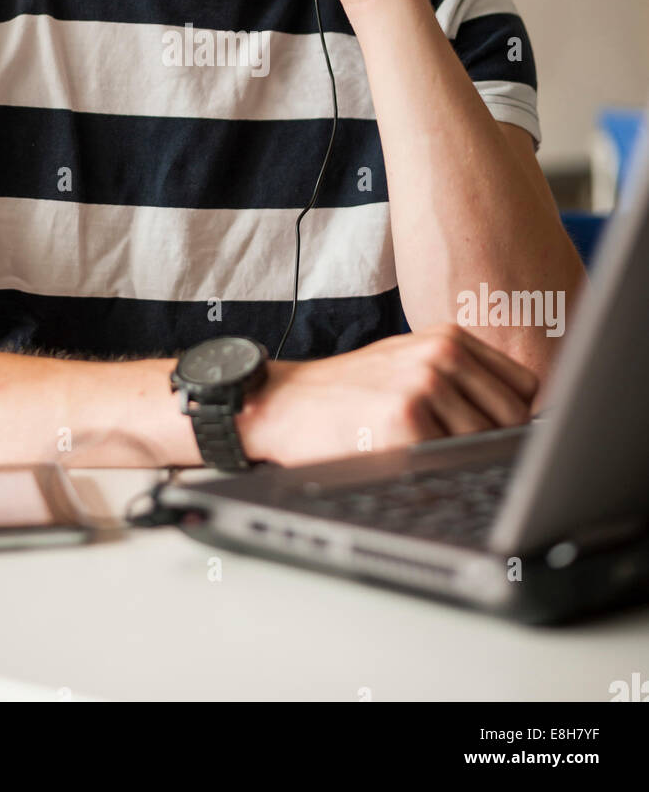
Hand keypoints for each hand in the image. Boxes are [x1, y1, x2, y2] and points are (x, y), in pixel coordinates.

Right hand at [238, 323, 538, 467]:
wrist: (286, 403)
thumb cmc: (348, 391)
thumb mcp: (408, 361)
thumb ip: (461, 377)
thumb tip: (519, 419)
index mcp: (447, 338)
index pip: (522, 385)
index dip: (514, 418)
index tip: (495, 434)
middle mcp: (440, 355)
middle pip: (512, 417)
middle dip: (495, 442)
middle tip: (456, 451)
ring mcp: (424, 385)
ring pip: (486, 442)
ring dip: (463, 459)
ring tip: (422, 452)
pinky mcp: (405, 422)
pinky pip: (451, 460)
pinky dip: (436, 471)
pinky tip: (405, 460)